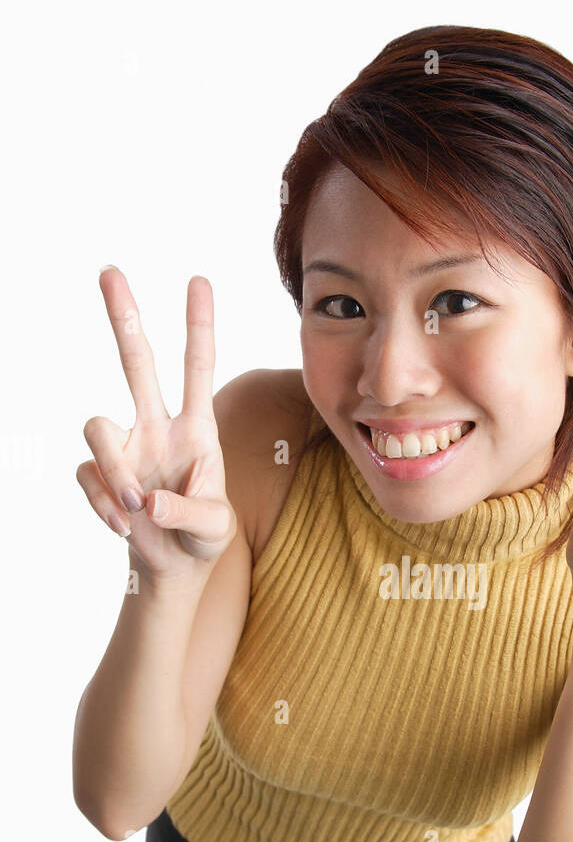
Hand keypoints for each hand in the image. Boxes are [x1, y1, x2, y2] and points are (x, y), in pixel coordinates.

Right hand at [77, 267, 236, 582]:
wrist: (176, 570)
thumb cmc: (204, 539)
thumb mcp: (215, 529)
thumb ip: (190, 512)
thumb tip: (148, 501)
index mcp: (197, 429)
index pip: (198, 368)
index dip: (198, 326)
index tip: (198, 281)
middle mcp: (157, 428)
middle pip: (137, 364)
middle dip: (124, 319)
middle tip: (111, 271)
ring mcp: (126, 450)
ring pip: (98, 427)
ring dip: (114, 469)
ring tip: (137, 508)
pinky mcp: (101, 476)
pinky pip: (88, 476)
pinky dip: (103, 503)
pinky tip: (124, 526)